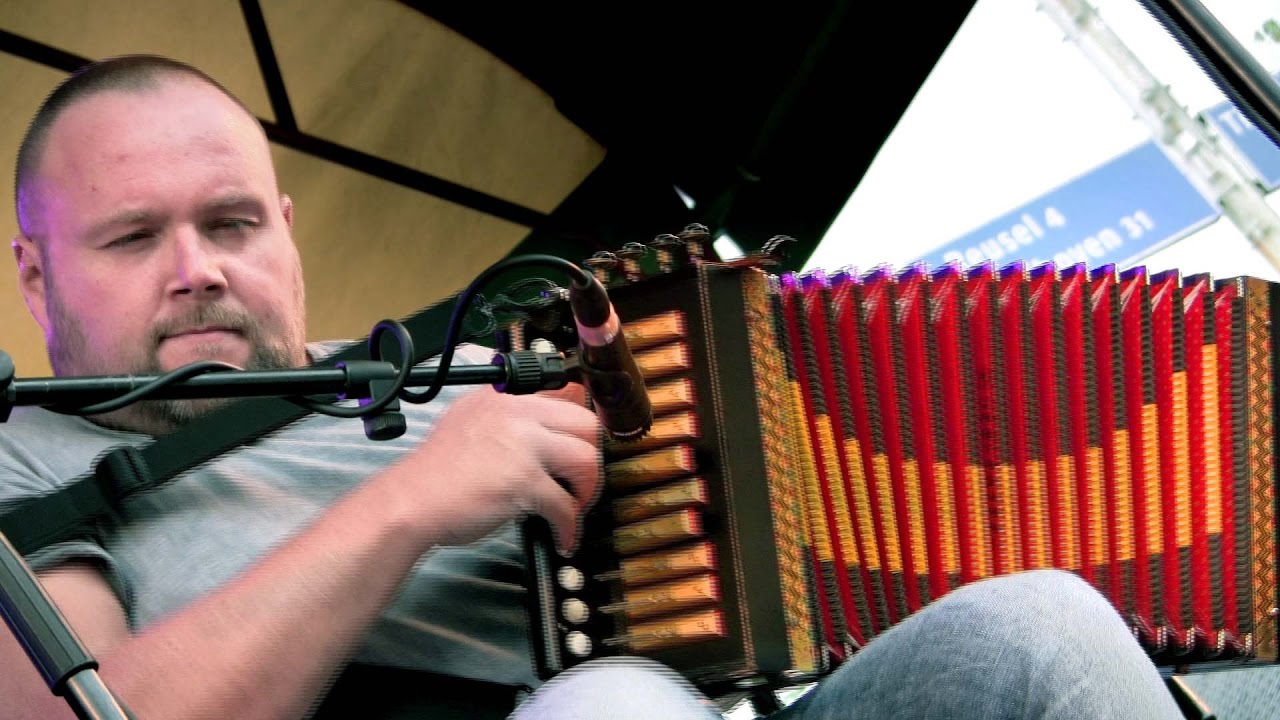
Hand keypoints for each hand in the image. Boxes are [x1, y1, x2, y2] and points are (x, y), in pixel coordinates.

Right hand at [410, 382, 600, 552]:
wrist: (411, 501)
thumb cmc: (437, 472)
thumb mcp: (469, 421)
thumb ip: (505, 417)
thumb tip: (542, 427)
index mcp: (504, 397)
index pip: (567, 392)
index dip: (582, 422)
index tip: (585, 442)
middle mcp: (516, 415)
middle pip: (586, 424)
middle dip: (591, 456)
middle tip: (581, 479)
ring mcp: (521, 446)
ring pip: (585, 460)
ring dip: (586, 490)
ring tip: (574, 506)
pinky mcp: (522, 482)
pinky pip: (564, 505)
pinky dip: (568, 526)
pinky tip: (561, 536)